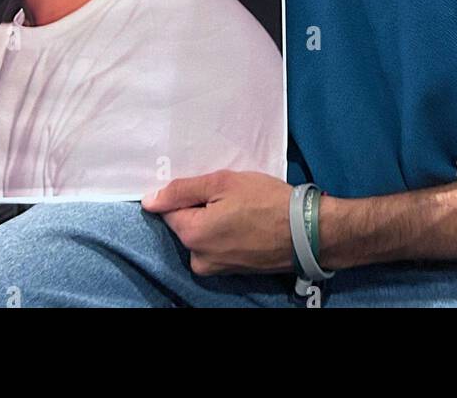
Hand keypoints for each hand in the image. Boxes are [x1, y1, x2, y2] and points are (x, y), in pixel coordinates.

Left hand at [141, 170, 291, 275]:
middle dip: (202, 207)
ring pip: (203, 234)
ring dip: (215, 220)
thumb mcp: (223, 183)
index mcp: (192, 235)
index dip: (188, 193)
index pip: (169, 209)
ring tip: (242, 208)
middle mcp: (198, 258)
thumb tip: (150, 200)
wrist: (307, 231)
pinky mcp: (231, 271)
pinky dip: (227, 233)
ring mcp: (215, 269)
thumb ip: (182, 190)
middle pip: (187, 223)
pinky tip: (247, 221)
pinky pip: (218, 246)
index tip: (210, 187)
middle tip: (230, 194)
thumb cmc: (266, 202)